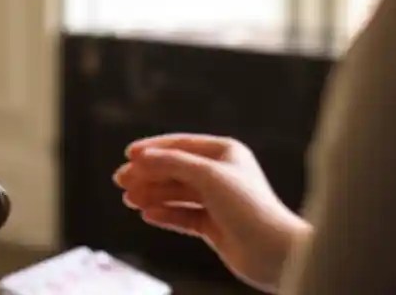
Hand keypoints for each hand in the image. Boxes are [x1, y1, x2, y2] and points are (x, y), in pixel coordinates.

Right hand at [113, 134, 309, 292]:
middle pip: (175, 169)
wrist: (274, 251)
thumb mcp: (207, 175)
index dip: (153, 148)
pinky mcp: (214, 226)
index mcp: (225, 152)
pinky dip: (165, 214)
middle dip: (148, 174)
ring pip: (176, 194)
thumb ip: (172, 163)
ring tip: (129, 200)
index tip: (128, 154)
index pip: (181, 144)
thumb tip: (140, 157)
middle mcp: (221, 174)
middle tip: (120, 180)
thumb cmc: (249, 207)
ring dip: (152, 195)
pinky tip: (147, 215)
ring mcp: (217, 201)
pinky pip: (183, 216)